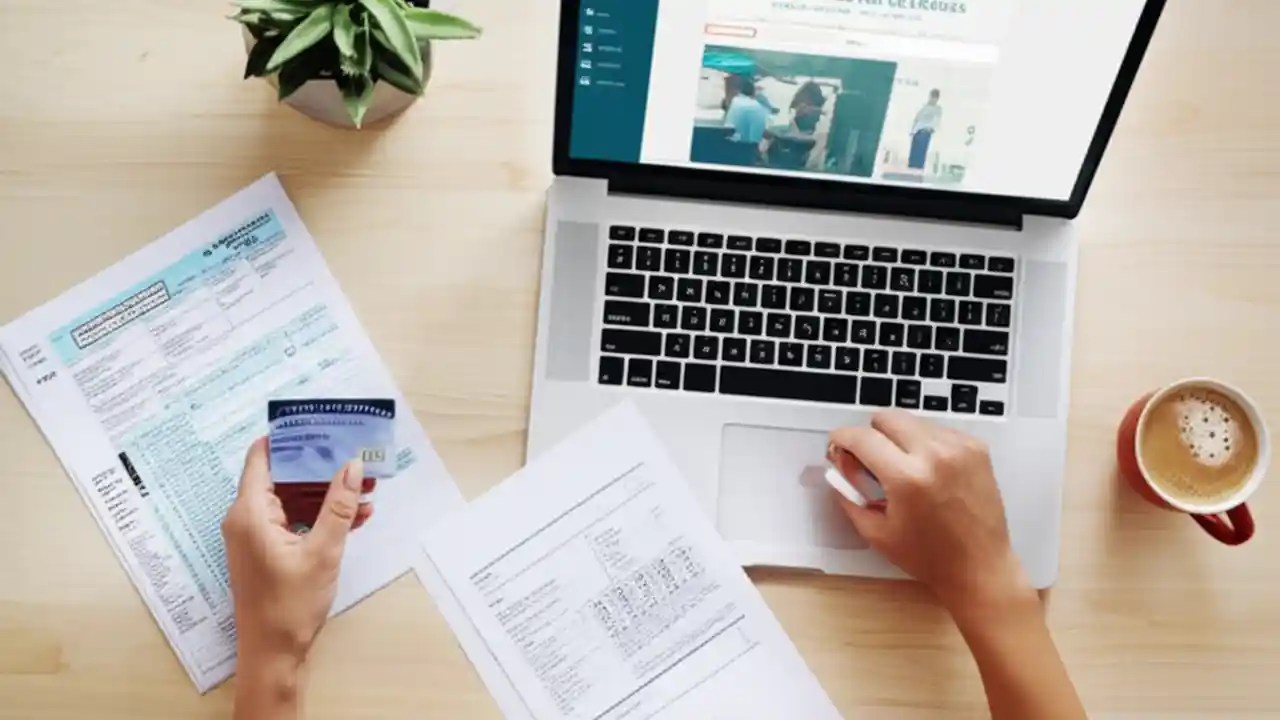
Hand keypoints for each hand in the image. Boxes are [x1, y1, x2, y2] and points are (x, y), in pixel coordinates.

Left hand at [222, 438, 371, 717]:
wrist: (273, 654)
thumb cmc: (289, 606)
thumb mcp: (323, 551)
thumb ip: (338, 505)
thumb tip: (351, 464)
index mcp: (250, 513)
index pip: (262, 456)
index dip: (289, 436)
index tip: (318, 423)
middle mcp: (247, 518)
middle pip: (283, 475)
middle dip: (321, 466)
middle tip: (354, 453)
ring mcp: (256, 535)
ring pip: (294, 499)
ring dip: (327, 494)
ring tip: (366, 488)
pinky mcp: (267, 549)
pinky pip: (294, 519)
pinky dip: (320, 515)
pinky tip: (355, 516)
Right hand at [828, 410, 1032, 620]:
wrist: (980, 567)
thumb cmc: (926, 556)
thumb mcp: (876, 532)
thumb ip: (849, 494)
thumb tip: (837, 465)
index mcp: (906, 478)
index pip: (862, 438)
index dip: (841, 438)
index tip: (837, 446)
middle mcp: (934, 454)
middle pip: (887, 417)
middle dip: (871, 434)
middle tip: (871, 459)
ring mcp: (959, 447)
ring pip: (912, 421)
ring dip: (899, 438)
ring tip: (903, 467)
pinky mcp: (976, 447)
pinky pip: (937, 430)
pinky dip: (925, 443)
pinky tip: (929, 469)